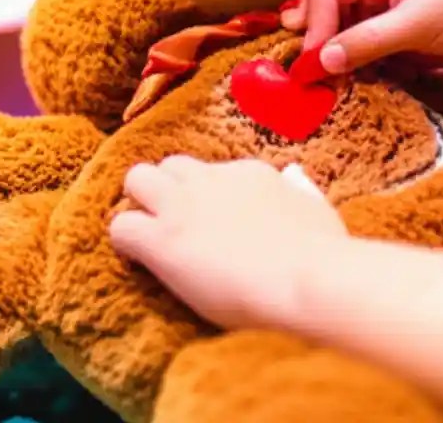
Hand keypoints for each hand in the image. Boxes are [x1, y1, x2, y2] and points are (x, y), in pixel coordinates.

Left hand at [110, 156, 346, 330]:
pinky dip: (125, 242)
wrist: (303, 277)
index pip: (214, 171)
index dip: (210, 197)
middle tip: (175, 226)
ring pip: (137, 179)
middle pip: (171, 165)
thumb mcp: (315, 208)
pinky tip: (139, 262)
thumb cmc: (322, 253)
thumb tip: (294, 179)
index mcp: (251, 173)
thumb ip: (299, 192)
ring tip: (150, 239)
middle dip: (167, 190)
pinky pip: (121, 226)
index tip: (217, 223)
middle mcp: (213, 179)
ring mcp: (184, 206)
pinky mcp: (162, 238)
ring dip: (140, 205)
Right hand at [281, 0, 442, 75]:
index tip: (314, 61)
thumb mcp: (416, 23)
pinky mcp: (388, 40)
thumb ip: (369, 40)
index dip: (316, 26)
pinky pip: (359, 56)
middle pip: (326, 15)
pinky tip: (356, 83)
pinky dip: (356, 71)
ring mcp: (377, 15)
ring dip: (336, 61)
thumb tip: (323, 60)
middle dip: (319, 44)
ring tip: (331, 84)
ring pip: (339, 39)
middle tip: (308, 75)